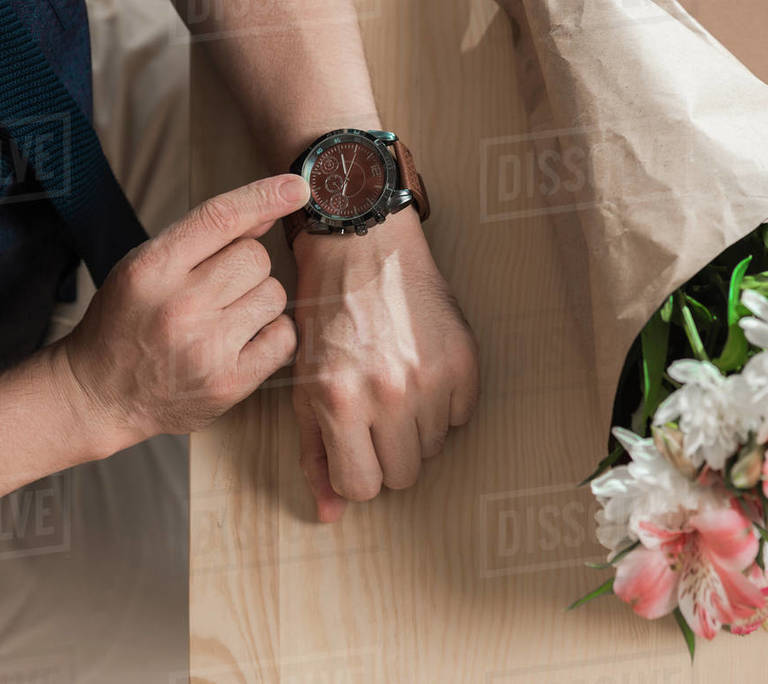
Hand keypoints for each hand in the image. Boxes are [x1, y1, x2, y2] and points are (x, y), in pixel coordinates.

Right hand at [58, 174, 310, 440]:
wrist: (99, 397)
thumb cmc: (125, 324)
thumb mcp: (144, 269)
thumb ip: (202, 238)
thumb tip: (267, 207)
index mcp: (150, 270)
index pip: (220, 218)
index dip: (263, 196)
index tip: (297, 186)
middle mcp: (179, 307)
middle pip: (256, 257)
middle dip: (245, 268)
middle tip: (214, 290)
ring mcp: (207, 348)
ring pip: (274, 293)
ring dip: (258, 301)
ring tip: (222, 320)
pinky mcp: (230, 382)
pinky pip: (285, 335)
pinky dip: (272, 335)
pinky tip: (241, 342)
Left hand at [290, 211, 478, 521]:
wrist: (365, 250)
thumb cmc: (325, 317)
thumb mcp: (303, 384)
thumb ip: (315, 455)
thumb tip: (330, 517)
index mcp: (339, 402)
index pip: (362, 487)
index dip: (358, 472)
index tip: (355, 447)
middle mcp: (388, 393)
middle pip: (404, 475)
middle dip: (389, 454)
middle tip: (377, 416)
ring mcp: (431, 377)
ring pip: (433, 448)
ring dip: (417, 427)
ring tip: (397, 383)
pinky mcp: (463, 361)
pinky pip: (462, 415)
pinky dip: (445, 402)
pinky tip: (422, 368)